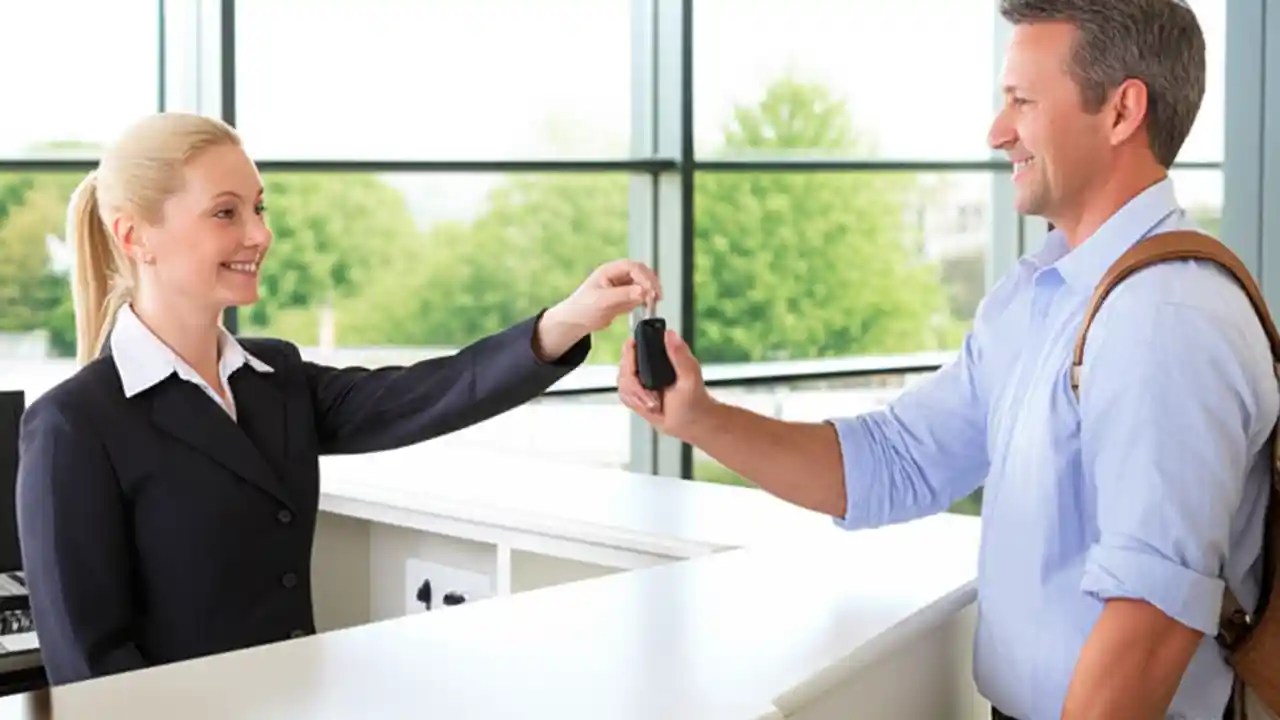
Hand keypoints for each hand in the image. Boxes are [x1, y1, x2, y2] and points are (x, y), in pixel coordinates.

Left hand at [535, 259, 661, 360]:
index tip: (650, 289)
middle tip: (656, 295)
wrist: (576, 322)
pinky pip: (640, 295)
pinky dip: (646, 300)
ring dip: (650, 291)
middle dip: (651, 283)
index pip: (632, 267)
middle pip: (641, 273)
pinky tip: (647, 306)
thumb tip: (642, 291)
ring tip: (654, 302)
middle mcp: (617, 276)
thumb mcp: (602, 301)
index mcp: (609, 271)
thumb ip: (623, 295)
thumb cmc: (582, 308)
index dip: (644, 276)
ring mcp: (622, 287)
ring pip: (643, 284)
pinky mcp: (625, 298)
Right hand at [617, 329, 715, 442]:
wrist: (692, 421)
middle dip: (636, 387)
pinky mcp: (636, 392)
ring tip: (654, 403)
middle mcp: (648, 364)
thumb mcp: (690, 377)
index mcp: (660, 354)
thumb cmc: (695, 400)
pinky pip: (624, 395)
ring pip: (623, 383)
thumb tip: (670, 334)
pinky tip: (648, 405)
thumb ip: (680, 355)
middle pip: (624, 368)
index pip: (632, 347)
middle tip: (653, 396)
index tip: (635, 370)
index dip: (630, 357)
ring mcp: (641, 378)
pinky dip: (635, 402)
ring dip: (638, 397)